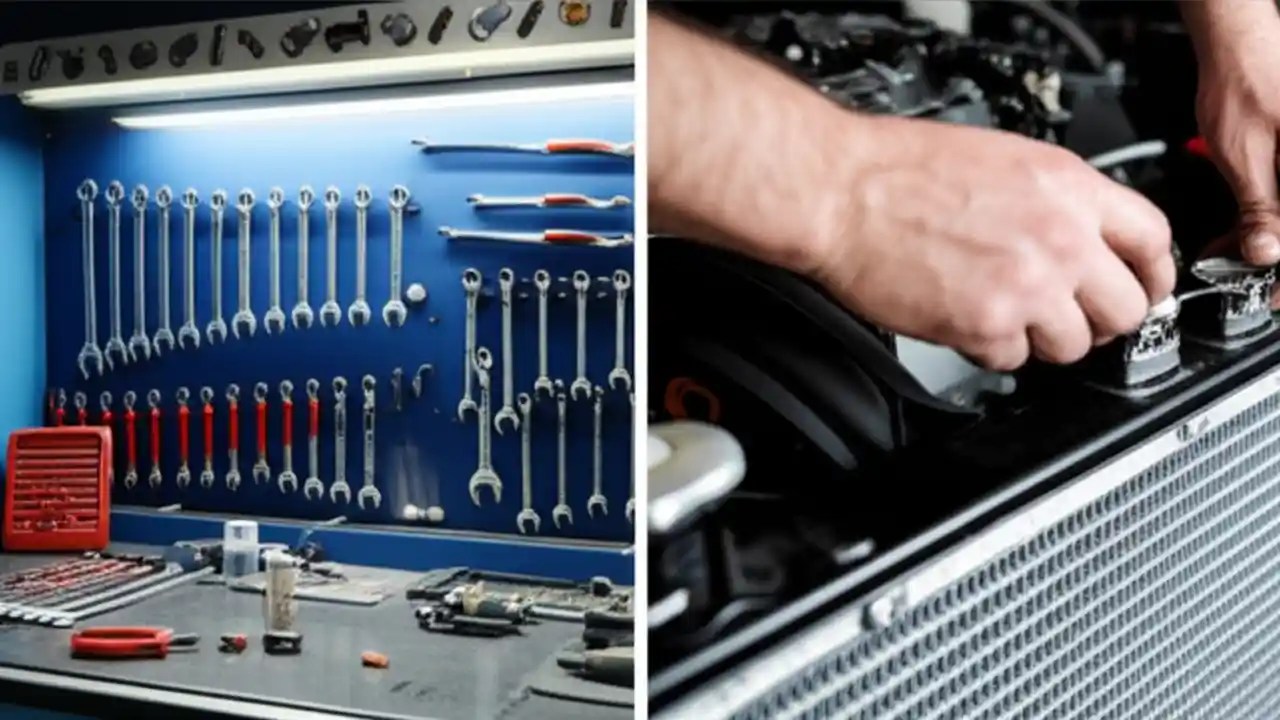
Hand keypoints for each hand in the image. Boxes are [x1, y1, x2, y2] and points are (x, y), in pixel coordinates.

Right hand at [815, 117, 1174, 370]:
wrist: (841, 192)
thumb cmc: (899, 169)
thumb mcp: (1004, 158)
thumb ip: (1056, 199)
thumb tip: (1083, 234)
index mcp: (1069, 187)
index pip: (1153, 240)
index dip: (1152, 274)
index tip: (1142, 288)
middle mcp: (1061, 238)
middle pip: (1126, 308)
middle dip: (1099, 319)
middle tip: (1069, 317)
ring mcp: (1028, 286)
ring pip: (1074, 346)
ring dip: (1041, 339)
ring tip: (1002, 314)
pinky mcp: (987, 326)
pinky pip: (1013, 361)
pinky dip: (988, 349)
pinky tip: (962, 317)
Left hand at [1193, 14, 1279, 301]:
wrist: (1239, 51)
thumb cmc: (1247, 86)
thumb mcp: (1249, 160)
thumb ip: (1263, 211)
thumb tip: (1267, 254)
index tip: (1271, 297)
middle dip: (1274, 260)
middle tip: (1247, 280)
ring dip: (1265, 245)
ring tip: (1230, 259)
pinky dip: (1262, 224)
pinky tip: (1236, 237)